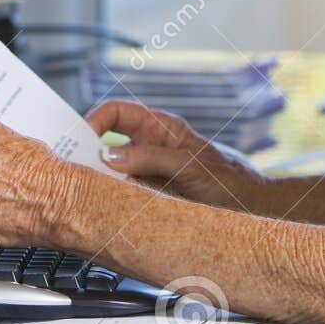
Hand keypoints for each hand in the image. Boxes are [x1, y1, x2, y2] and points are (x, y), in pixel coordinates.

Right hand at [86, 99, 265, 210]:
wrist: (250, 210)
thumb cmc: (227, 179)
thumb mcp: (187, 164)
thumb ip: (149, 157)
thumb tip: (109, 155)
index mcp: (159, 127)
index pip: (116, 113)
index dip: (95, 120)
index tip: (81, 139)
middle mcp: (150, 148)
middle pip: (108, 142)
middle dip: (90, 152)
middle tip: (74, 165)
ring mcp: (147, 173)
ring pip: (112, 171)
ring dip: (100, 179)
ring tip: (87, 189)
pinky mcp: (147, 197)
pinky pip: (121, 194)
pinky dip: (110, 199)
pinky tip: (105, 206)